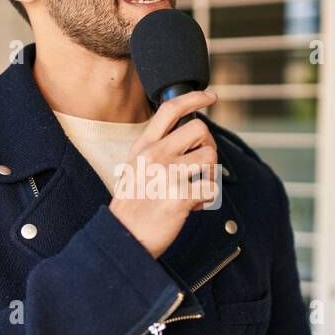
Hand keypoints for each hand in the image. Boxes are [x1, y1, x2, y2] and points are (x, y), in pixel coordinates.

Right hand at [109, 88, 219, 258]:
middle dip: (209, 146)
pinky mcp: (179, 195)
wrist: (122, 238)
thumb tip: (188, 141)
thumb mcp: (135, 168)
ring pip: (210, 157)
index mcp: (143, 146)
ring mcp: (167, 174)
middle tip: (201, 165)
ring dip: (211, 175)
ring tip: (196, 189)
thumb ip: (156, 151)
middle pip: (200, 129)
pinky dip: (208, 199)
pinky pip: (211, 188)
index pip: (170, 109)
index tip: (210, 96)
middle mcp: (155, 155)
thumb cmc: (132, 207)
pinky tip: (194, 206)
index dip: (194, 97)